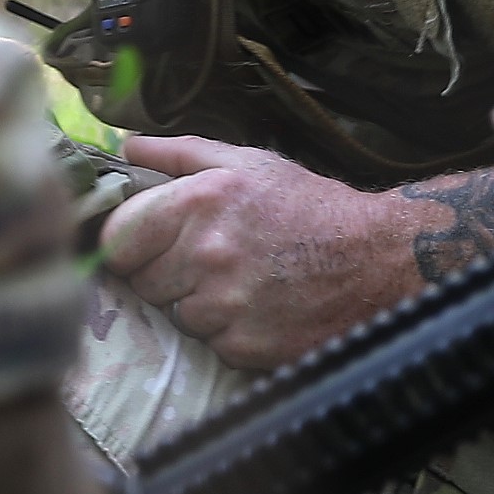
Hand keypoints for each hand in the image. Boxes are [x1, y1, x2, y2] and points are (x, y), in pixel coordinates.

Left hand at [98, 139, 438, 371]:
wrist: (376, 258)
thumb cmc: (309, 206)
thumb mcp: (249, 164)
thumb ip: (181, 153)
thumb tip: (128, 148)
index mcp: (198, 202)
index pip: (117, 241)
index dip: (131, 245)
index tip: (152, 246)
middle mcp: (207, 254)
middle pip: (142, 282)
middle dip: (166, 274)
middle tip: (209, 262)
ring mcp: (225, 304)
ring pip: (176, 316)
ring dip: (199, 305)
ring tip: (241, 284)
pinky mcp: (244, 345)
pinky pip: (211, 343)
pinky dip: (229, 332)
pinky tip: (260, 309)